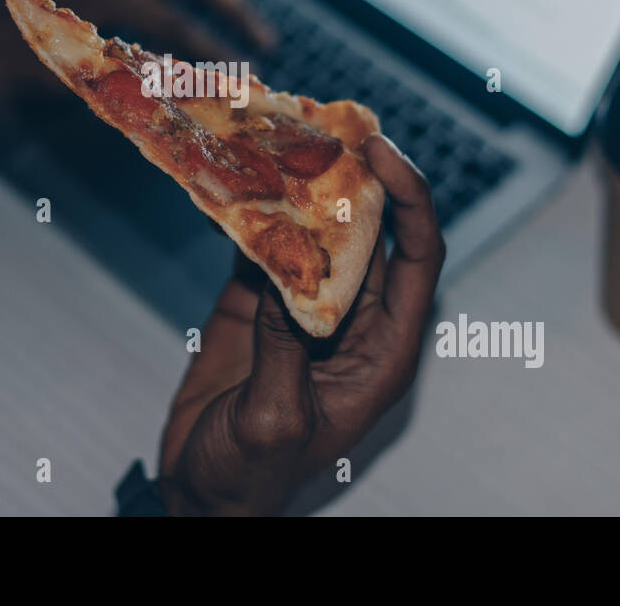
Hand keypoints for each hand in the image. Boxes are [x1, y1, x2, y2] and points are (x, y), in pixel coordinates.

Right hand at [158, 134, 444, 514]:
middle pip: (372, 232)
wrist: (202, 496)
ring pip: (318, 232)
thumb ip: (287, 349)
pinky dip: (251, 213)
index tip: (380, 153)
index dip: (410, 200)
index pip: (418, 260)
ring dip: (302, 186)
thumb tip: (289, 275)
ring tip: (279, 134)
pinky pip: (264, 247)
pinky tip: (232, 179)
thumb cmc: (251, 478)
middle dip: (355, 175)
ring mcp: (305, 309)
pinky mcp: (258, 305)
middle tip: (326, 124)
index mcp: (383, 353)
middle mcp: (355, 322)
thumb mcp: (276, 420)